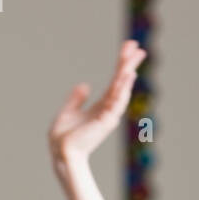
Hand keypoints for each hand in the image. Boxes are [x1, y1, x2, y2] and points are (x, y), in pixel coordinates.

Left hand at [47, 39, 146, 173]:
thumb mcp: (68, 112)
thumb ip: (76, 99)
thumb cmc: (63, 137)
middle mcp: (108, 109)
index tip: (129, 48)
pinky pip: (116, 101)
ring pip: (121, 90)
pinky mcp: (105, 120)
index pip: (115, 82)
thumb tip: (85, 85)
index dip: (121, 65)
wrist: (61, 153)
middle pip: (121, 82)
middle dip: (129, 64)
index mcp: (101, 106)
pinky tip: (127, 75)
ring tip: (135, 57)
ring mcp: (108, 115)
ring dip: (128, 73)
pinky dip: (123, 88)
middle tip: (138, 46)